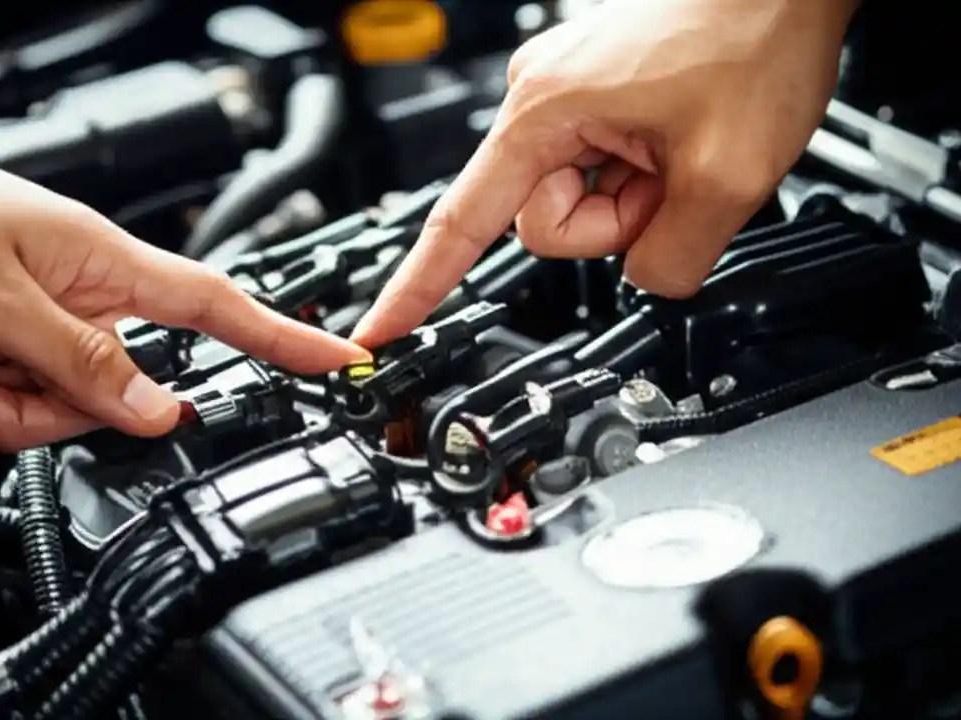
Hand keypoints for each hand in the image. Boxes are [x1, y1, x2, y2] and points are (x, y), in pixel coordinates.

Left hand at [0, 120, 368, 450]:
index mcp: (103, 264)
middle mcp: (78, 293)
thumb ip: (86, 365)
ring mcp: (34, 317)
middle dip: (36, 407)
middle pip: (109, 392)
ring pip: (48, 408)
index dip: (280, 338)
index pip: (216, 306)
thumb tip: (161, 411)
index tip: (333, 360)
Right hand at [352, 0, 857, 347]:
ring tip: (686, 152)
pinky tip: (680, 139)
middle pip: (546, 219)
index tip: (382, 327)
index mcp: (545, 110)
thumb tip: (648, 282)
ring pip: (580, 197)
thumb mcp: (729, 177)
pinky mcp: (594, 94)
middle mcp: (540, 97)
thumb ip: (672, 261)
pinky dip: (645, 173)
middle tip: (677, 183)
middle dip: (616, 222)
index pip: (463, 222)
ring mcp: (566, 94)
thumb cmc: (756, 36)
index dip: (419, 285)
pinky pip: (601, 166)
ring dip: (638, 197)